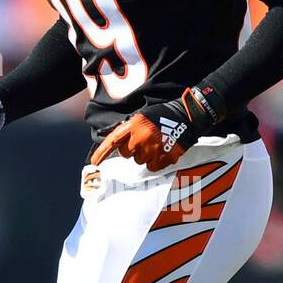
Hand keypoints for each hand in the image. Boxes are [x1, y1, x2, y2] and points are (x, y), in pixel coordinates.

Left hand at [90, 86, 223, 172]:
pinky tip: (162, 151)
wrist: (187, 117)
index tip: (94, 162)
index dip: (102, 152)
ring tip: (156, 144)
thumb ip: (128, 129)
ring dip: (145, 156)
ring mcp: (154, 149)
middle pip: (127, 154)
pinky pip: (153, 167)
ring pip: (140, 161)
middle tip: (144, 142)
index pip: (113, 141)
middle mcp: (142, 138)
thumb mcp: (142, 116)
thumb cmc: (163, 116)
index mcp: (135, 125)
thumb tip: (115, 143)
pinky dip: (156, 161)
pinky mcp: (164, 158)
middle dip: (132, 150)